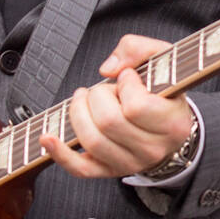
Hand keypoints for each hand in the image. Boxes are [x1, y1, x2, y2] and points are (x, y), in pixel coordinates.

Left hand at [39, 34, 193, 179]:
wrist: (170, 125)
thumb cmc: (164, 91)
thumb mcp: (164, 59)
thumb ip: (139, 49)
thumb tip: (108, 68)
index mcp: (172, 124)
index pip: (136, 107)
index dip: (126, 85)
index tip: (129, 77)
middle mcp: (153, 149)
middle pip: (108, 122)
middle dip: (99, 96)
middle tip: (106, 89)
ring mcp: (130, 163)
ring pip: (92, 141)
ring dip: (79, 112)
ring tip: (86, 100)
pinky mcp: (108, 170)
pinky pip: (80, 168)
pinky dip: (60, 153)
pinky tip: (47, 137)